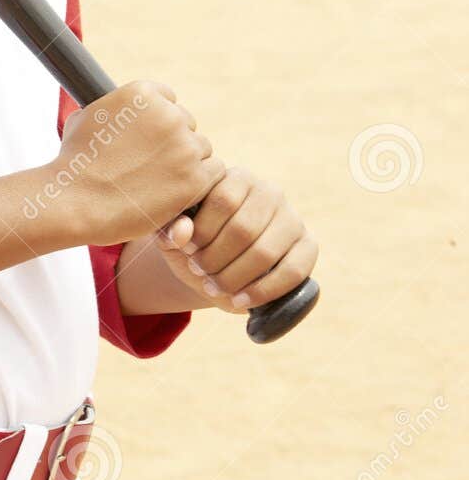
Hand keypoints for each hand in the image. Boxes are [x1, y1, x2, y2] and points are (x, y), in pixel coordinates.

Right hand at [54, 80, 225, 245]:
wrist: (75, 200)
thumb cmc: (74, 162)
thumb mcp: (87, 116)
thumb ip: (113, 106)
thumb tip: (117, 105)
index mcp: (144, 93)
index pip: (169, 102)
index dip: (158, 125)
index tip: (146, 143)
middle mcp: (169, 114)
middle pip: (187, 126)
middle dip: (173, 145)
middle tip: (151, 167)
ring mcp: (184, 146)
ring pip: (202, 149)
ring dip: (187, 164)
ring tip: (160, 183)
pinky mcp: (195, 178)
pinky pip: (214, 172)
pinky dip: (199, 184)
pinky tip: (177, 193)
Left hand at [154, 167, 318, 313]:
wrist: (220, 267)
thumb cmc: (195, 244)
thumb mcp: (175, 235)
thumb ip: (170, 229)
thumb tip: (181, 232)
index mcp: (237, 178)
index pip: (223, 200)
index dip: (203, 231)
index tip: (187, 250)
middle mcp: (269, 192)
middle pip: (243, 229)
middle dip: (216, 258)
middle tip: (199, 272)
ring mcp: (292, 218)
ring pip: (265, 252)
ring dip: (235, 277)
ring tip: (213, 287)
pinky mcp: (308, 246)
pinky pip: (292, 271)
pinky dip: (262, 291)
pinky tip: (239, 300)